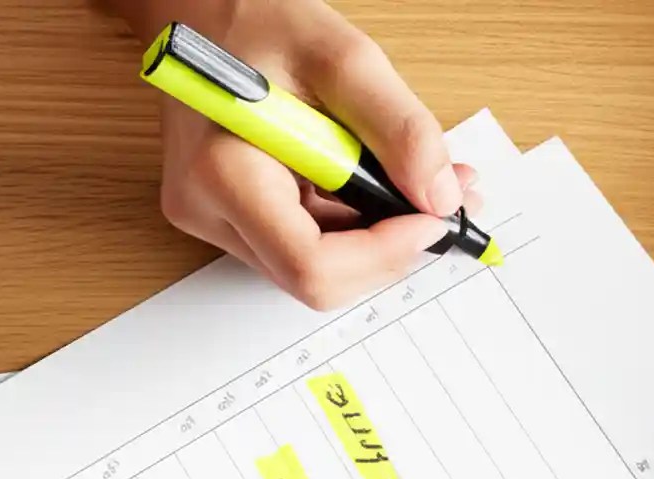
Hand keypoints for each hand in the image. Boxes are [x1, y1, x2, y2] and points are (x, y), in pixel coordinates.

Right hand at [117, 0, 478, 309]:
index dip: (385, 254)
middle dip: (393, 248)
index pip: (311, 266)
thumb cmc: (257, 20)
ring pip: (321, 267)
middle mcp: (209, 210)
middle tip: (449, 201)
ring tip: (427, 182)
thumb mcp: (345, 59)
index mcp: (222, 173)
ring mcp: (219, 218)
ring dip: (383, 237)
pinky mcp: (236, 216)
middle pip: (319, 278)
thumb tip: (440, 197)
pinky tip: (386, 181)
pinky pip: (311, 243)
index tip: (434, 217)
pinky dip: (361, 223)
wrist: (204, 10)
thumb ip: (401, 130)